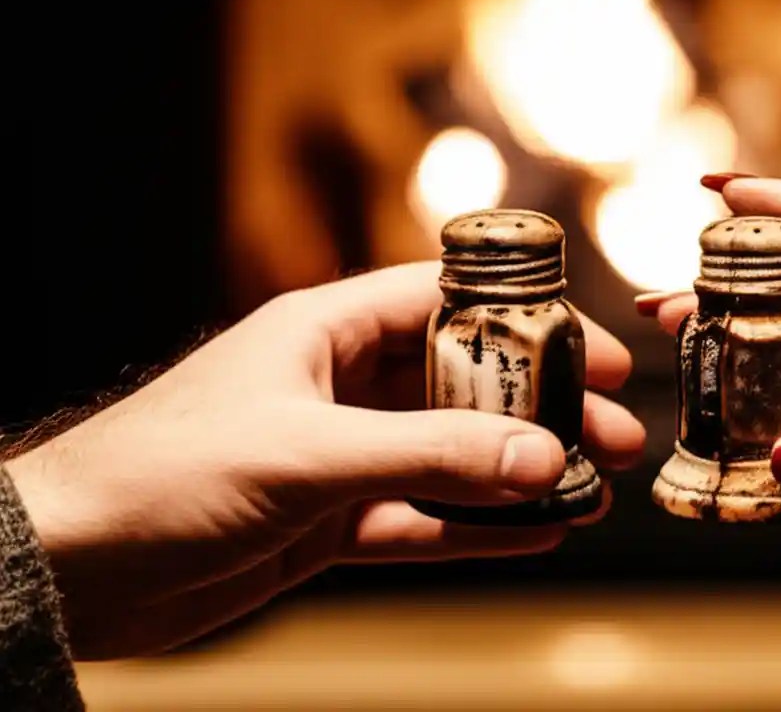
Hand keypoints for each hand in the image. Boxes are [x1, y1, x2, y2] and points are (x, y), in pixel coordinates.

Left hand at [5, 262, 644, 658]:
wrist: (75, 568)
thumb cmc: (160, 474)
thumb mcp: (310, 453)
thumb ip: (431, 455)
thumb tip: (541, 458)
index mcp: (324, 331)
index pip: (448, 304)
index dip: (529, 323)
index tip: (597, 351)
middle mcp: (338, 387)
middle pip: (465, 385)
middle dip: (541, 409)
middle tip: (614, 433)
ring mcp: (339, 457)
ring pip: (451, 456)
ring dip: (519, 473)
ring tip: (589, 487)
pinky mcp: (329, 521)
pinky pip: (422, 518)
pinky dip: (478, 527)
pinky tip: (534, 533)